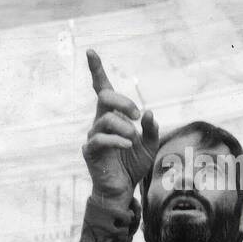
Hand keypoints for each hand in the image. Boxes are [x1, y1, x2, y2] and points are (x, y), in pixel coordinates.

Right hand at [82, 49, 158, 204]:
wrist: (123, 190)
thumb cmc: (133, 165)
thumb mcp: (150, 145)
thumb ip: (151, 129)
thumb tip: (149, 113)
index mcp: (113, 116)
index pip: (102, 89)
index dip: (96, 70)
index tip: (91, 51)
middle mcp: (100, 122)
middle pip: (104, 97)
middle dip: (123, 101)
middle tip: (138, 115)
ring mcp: (93, 136)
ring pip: (105, 119)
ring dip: (124, 126)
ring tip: (134, 138)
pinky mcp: (90, 151)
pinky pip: (101, 139)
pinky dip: (117, 139)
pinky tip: (127, 144)